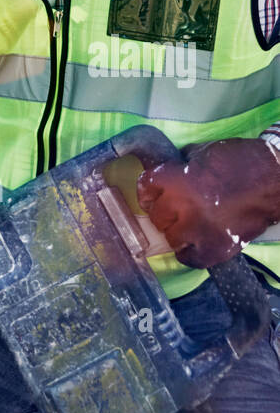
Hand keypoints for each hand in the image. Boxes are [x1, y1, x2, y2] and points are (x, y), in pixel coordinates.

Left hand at [137, 138, 279, 267]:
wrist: (274, 180)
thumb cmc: (240, 160)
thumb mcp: (202, 153)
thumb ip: (180, 165)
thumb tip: (167, 174)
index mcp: (176, 182)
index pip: (145, 188)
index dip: (148, 189)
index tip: (152, 192)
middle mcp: (183, 209)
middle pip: (157, 216)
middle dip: (163, 210)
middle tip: (174, 207)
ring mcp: (200, 232)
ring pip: (171, 239)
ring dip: (176, 231)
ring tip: (187, 225)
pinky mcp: (217, 250)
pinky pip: (190, 259)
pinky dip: (190, 253)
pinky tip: (194, 243)